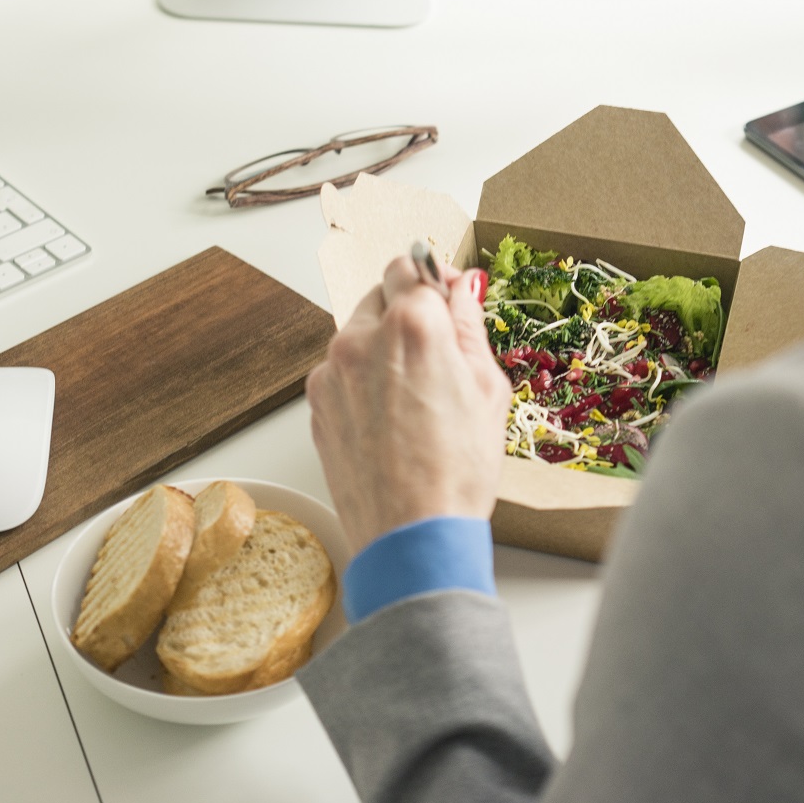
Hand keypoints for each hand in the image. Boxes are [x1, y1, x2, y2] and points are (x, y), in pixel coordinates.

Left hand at [307, 257, 509, 553]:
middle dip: (407, 309)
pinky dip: (363, 381)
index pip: (414, 267)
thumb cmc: (456, 471)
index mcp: (412, 324)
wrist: (411, 535)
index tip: (451, 297)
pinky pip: (341, 373)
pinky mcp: (315, 404)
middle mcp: (361, 338)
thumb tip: (463, 289)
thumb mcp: (488, 388)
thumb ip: (469, 326)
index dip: (437, 279)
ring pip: (358, 334)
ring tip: (416, 395)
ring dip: (383, 346)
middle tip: (439, 350)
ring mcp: (332, 372)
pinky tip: (392, 418)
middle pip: (381, 293)